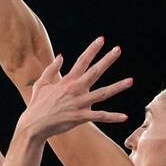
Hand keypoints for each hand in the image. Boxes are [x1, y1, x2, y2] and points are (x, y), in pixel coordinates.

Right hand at [16, 38, 131, 140]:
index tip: (102, 39)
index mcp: (67, 80)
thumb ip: (52, 69)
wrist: (34, 125)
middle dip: (107, 60)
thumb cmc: (37, 104)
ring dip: (117, 87)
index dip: (92, 49)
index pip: (82, 61)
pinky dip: (113, 117)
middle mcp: (75, 89)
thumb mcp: (42, 83)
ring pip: (103, 93)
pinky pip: (100, 116)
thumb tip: (61, 56)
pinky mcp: (81, 117)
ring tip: (130, 80)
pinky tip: (125, 117)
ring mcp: (79, 103)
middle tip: (118, 49)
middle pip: (95, 72)